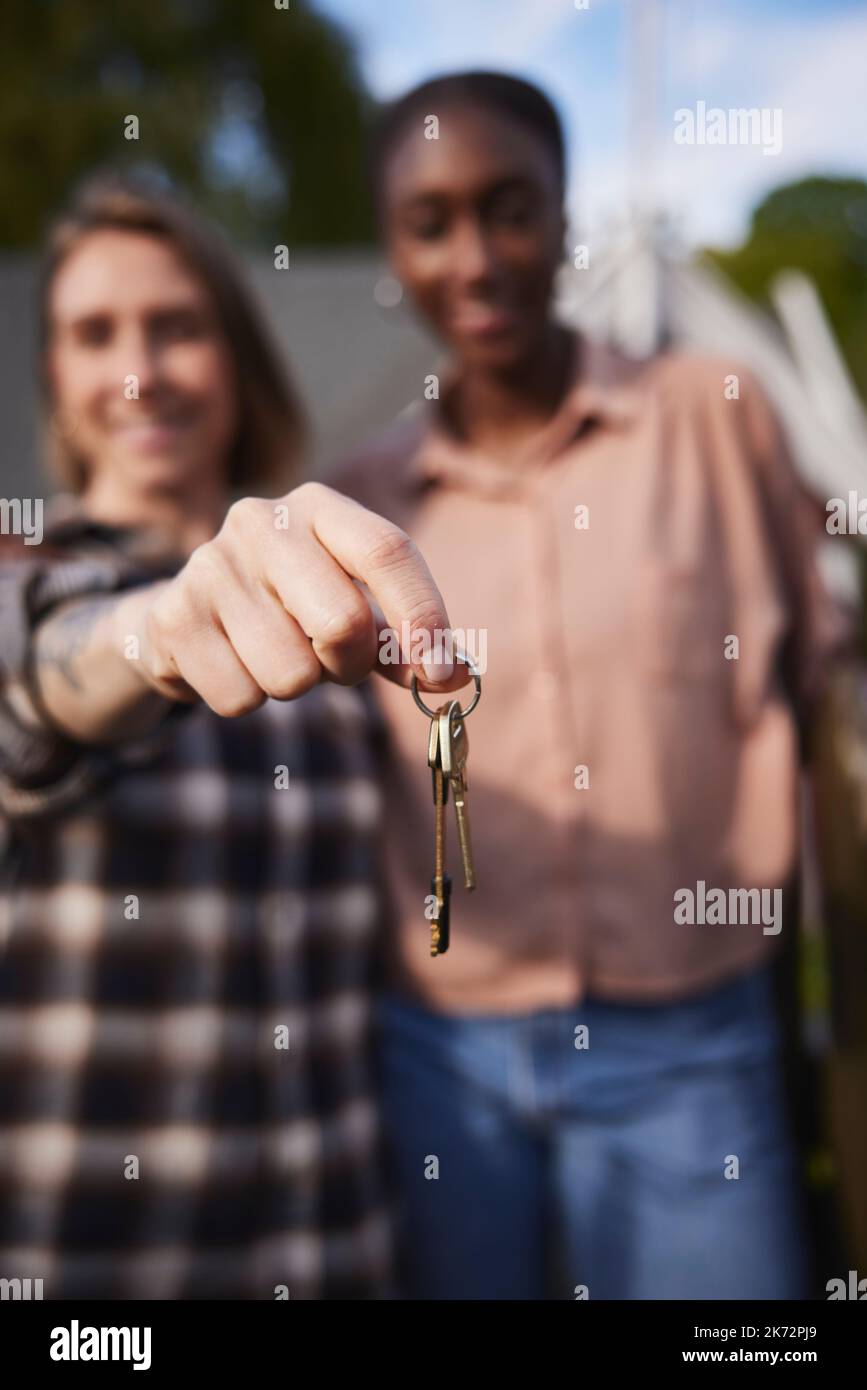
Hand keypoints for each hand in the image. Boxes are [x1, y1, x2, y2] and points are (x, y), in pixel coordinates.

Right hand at [134, 483, 461, 716]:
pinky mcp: (174, 617)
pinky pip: (240, 698)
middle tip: (336, 664)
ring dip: (296, 686)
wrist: (183, 616)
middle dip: (351, 665)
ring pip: (292, 674)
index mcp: (318, 507)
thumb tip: (460, 675)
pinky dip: (247, 699)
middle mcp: (261, 521)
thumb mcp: (353, 610)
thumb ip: (404, 643)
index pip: (388, 551)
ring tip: (275, 656)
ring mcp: (211, 566)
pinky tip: (232, 665)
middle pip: (343, 622)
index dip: (424, 617)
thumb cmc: (290, 611)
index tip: (439, 676)